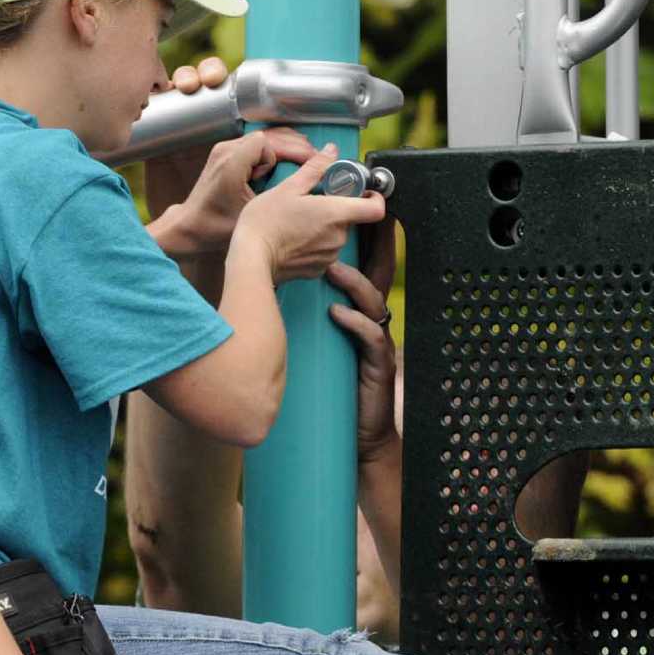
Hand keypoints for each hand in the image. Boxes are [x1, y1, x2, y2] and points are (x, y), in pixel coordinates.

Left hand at [141, 56, 316, 260]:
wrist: (191, 225)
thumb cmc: (216, 225)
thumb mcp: (252, 212)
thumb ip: (276, 193)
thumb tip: (304, 180)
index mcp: (232, 163)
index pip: (266, 143)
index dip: (283, 154)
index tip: (301, 166)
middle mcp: (226, 150)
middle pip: (268, 135)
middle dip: (292, 146)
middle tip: (313, 158)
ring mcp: (223, 149)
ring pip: (263, 136)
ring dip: (284, 145)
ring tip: (304, 156)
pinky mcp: (224, 153)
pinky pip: (254, 143)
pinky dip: (272, 148)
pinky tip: (285, 157)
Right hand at [231, 144, 388, 283]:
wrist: (250, 259)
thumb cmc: (265, 223)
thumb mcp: (288, 187)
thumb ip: (315, 167)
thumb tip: (331, 151)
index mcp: (335, 213)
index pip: (376, 208)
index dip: (373, 198)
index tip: (360, 191)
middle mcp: (338, 237)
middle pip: (351, 219)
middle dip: (336, 209)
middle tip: (312, 202)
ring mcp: (329, 255)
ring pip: (336, 235)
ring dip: (324, 227)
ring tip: (298, 221)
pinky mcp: (318, 269)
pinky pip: (324, 252)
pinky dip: (314, 244)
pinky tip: (294, 238)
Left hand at [325, 220, 399, 463]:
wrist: (361, 436)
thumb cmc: (339, 389)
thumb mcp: (321, 347)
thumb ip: (309, 320)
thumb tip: (274, 292)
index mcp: (362, 315)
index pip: (364, 272)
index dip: (362, 246)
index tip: (349, 218)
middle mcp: (374, 323)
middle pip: (378, 277)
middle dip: (374, 249)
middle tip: (356, 224)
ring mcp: (379, 343)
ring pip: (374, 303)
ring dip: (354, 284)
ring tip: (333, 270)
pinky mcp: (379, 365)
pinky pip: (371, 337)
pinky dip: (355, 323)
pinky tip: (338, 314)